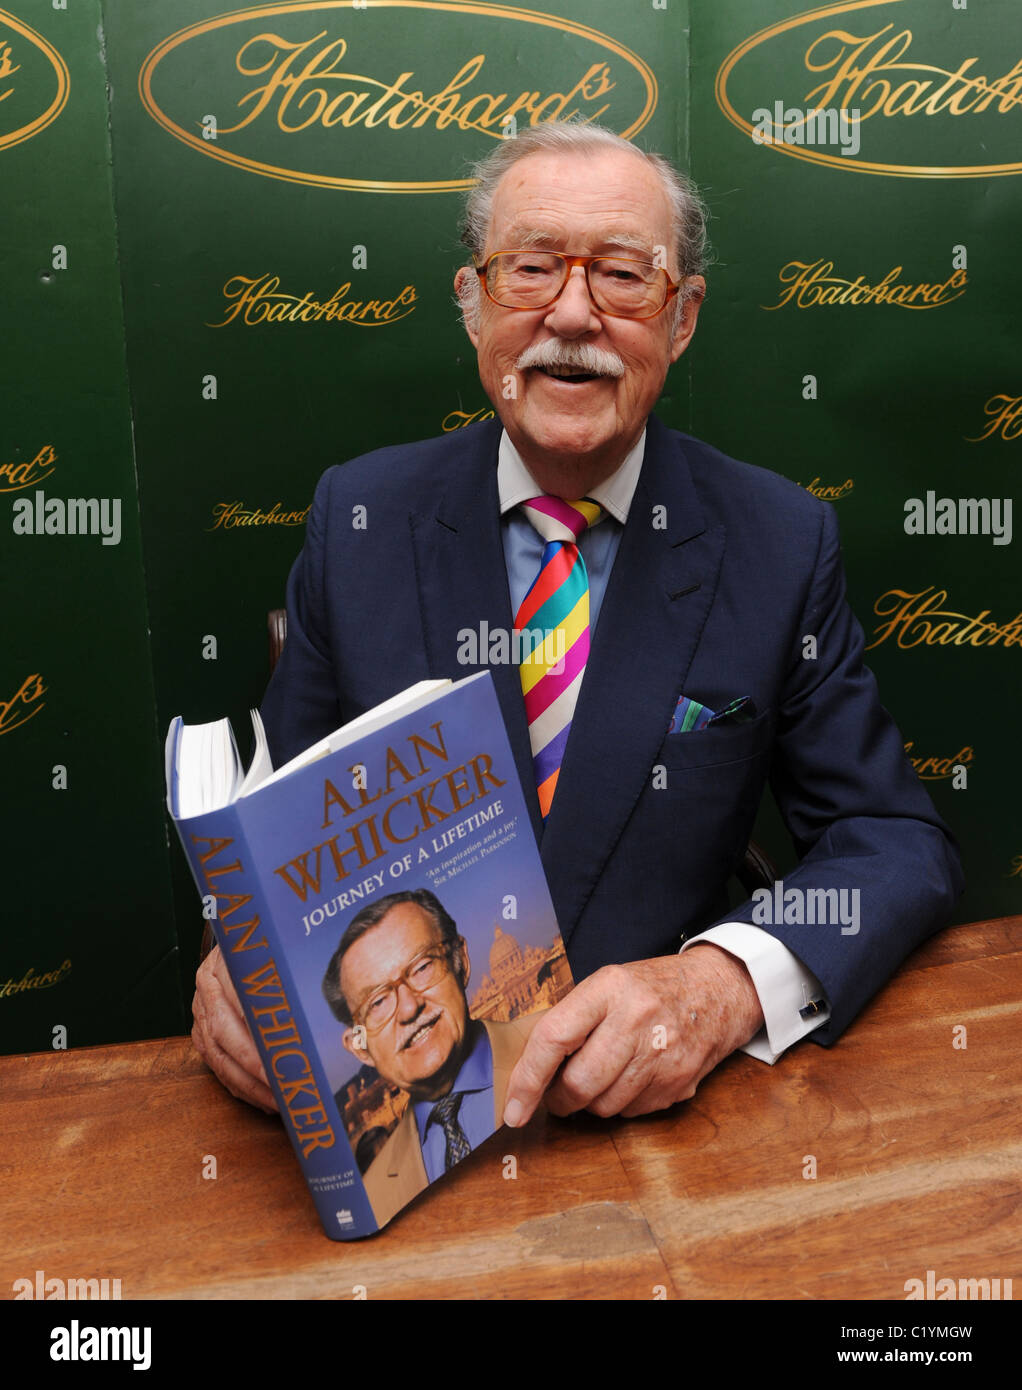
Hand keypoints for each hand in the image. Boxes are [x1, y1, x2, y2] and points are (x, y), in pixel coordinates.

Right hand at [191, 945, 277, 1112]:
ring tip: (277, 1100)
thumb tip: (319, 988)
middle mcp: (206, 990)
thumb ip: (284, 969)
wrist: (232, 943)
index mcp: (222, 964)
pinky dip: (241, 1087)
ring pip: (218, 1057)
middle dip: (254, 1063)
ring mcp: (200, 1013)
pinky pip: (217, 1068)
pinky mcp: (199, 1035)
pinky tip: (264, 1099)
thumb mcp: (271, 949)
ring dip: (249, 1083)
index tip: (281, 1046)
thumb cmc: (260, 949)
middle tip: (282, 1083)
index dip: (258, 1025)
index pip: (239, 997)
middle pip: (225, 1032)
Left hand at [503, 944, 763, 1124]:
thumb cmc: (651, 989)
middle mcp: (637, 1019)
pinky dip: (622, 1104)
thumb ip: (572, 1020)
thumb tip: (529, 1073)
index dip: (526, 1079)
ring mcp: (662, 1054)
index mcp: (609, 988)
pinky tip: (632, 1078)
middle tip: (558, 1095)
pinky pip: (632, 1113)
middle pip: (579, 1083)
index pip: (554, 1038)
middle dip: (559, 1099)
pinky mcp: (680, 1082)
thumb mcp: (609, 984)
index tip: (512, 1109)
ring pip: (604, 1106)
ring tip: (602, 1077)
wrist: (718, 991)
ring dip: (592, 1103)